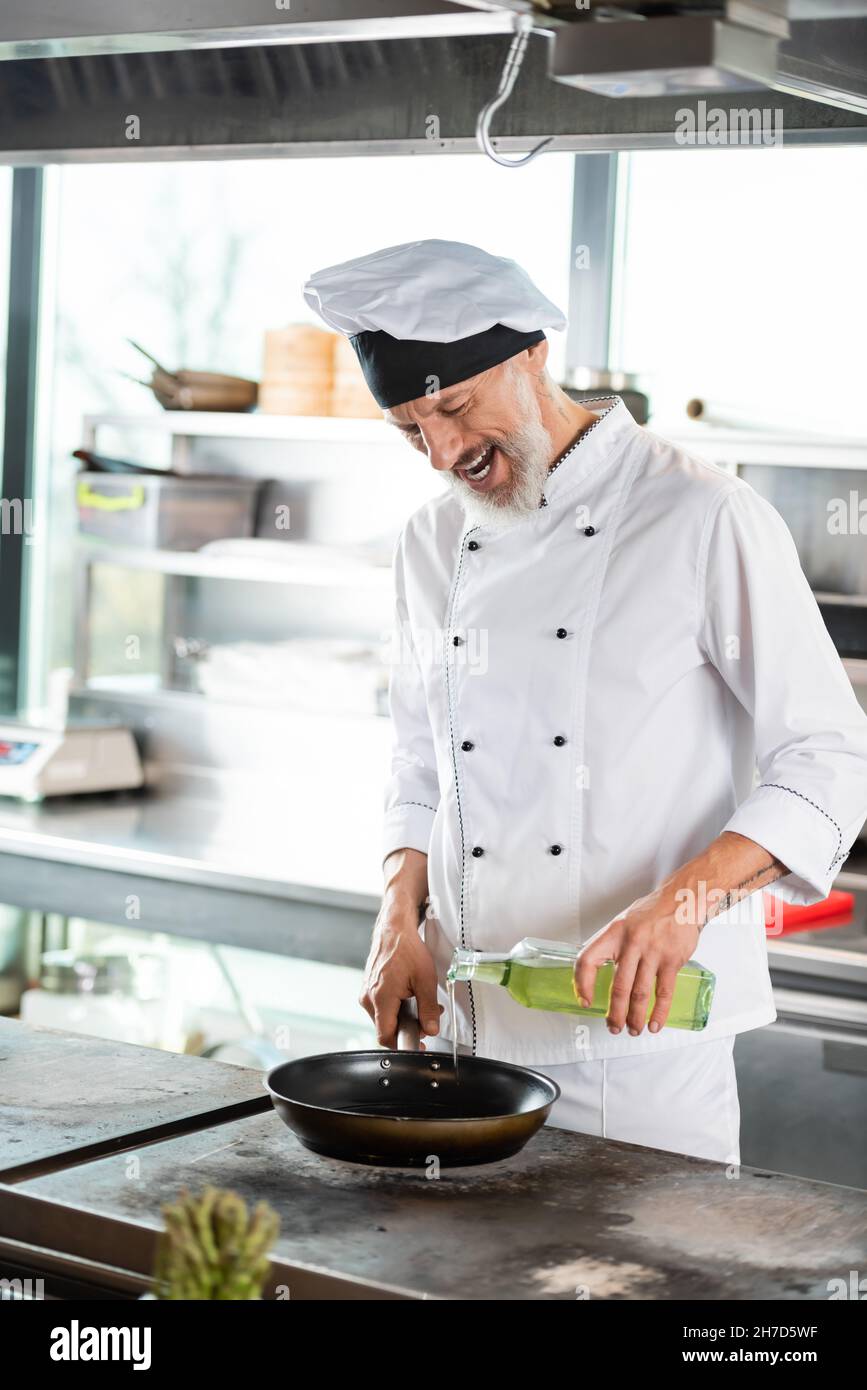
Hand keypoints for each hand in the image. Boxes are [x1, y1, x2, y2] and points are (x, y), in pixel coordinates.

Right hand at [360, 889, 442, 1049]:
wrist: (394, 929)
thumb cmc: (407, 949)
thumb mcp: (425, 980)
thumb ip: (428, 1009)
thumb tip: (431, 1029)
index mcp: (380, 998)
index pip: (385, 1036)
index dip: (402, 1044)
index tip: (417, 1043)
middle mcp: (368, 998)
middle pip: (386, 1028)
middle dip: (408, 1026)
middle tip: (427, 1017)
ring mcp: (366, 993)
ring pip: (384, 1018)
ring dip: (403, 1016)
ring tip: (419, 1001)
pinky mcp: (367, 988)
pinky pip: (380, 1007)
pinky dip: (396, 1007)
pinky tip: (408, 995)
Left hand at [573, 890, 699, 1035]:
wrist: (683, 900)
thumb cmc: (651, 912)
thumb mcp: (623, 921)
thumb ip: (611, 945)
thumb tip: (596, 971)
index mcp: (613, 933)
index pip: (588, 959)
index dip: (583, 983)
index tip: (585, 1000)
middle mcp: (631, 943)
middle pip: (618, 986)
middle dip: (615, 1013)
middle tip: (613, 1027)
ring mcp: (653, 952)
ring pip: (640, 993)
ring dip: (635, 1017)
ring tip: (633, 1030)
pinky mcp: (672, 960)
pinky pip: (664, 992)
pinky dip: (659, 1012)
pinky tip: (654, 1024)